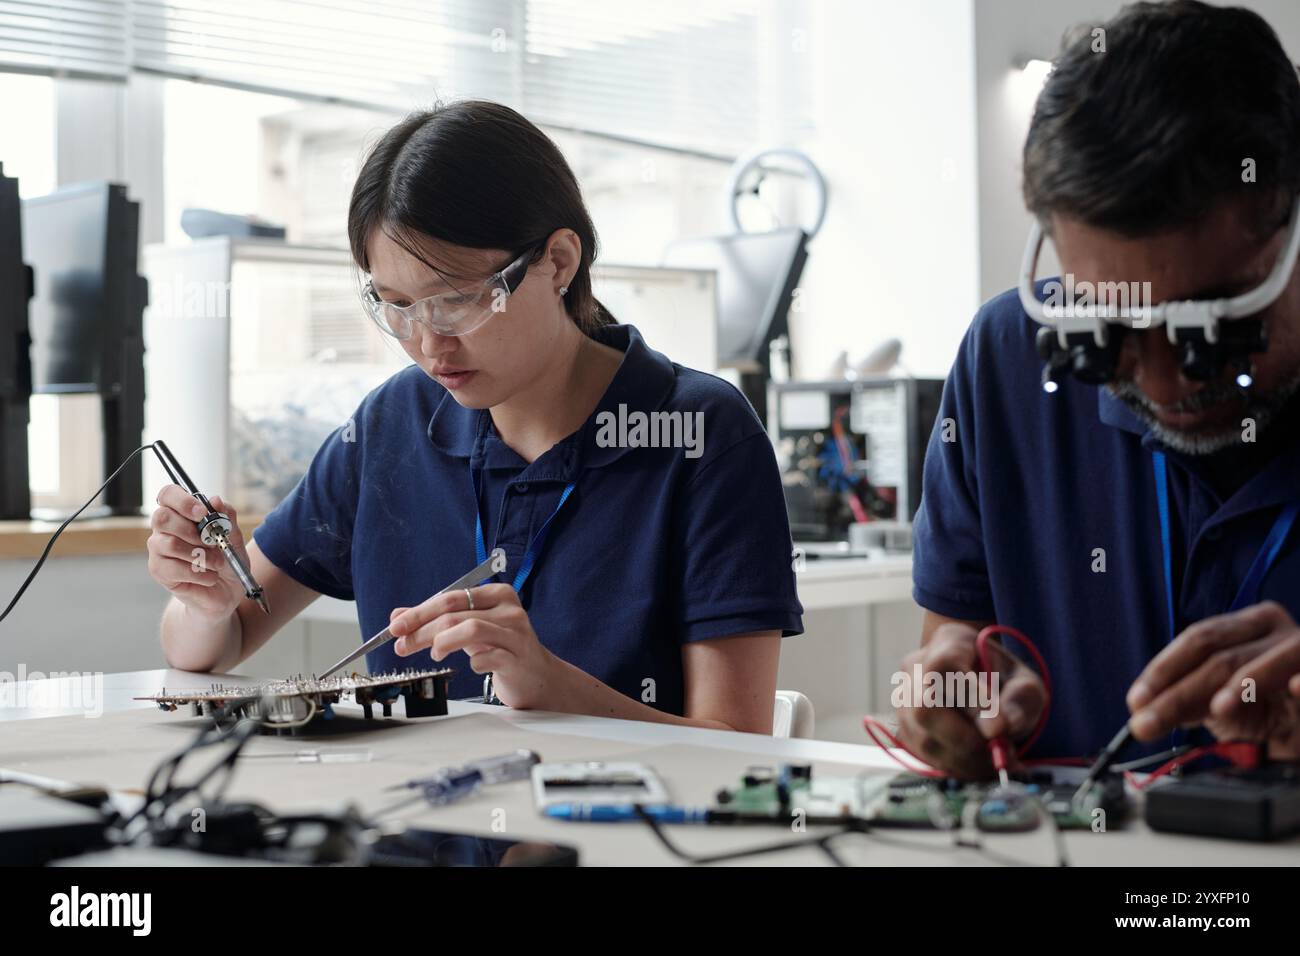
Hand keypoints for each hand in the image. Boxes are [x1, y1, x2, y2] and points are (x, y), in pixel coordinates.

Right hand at [147, 484, 246, 620]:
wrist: (227, 592)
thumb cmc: (228, 560)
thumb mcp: (234, 537)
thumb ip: (226, 518)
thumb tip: (215, 500)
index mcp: (181, 514)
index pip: (168, 495)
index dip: (182, 500)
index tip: (202, 513)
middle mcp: (165, 530)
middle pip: (162, 517)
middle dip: (191, 530)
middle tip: (212, 542)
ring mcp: (159, 551)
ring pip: (168, 544)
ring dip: (200, 555)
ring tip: (218, 563)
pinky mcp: (159, 571)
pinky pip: (173, 568)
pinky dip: (198, 573)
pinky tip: (210, 577)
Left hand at [388, 584, 560, 708]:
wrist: (536, 675)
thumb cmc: (500, 647)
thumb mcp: (467, 627)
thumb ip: (435, 619)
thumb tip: (398, 616)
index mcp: (497, 594)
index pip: (450, 597)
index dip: (419, 612)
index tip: (396, 626)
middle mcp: (509, 609)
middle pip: (454, 614)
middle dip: (421, 631)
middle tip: (402, 645)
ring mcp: (516, 633)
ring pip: (470, 629)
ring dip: (442, 643)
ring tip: (435, 655)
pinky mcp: (518, 658)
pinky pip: (485, 658)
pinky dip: (472, 663)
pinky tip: (473, 666)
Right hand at [894, 623, 1047, 778]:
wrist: (982, 683)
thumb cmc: (1005, 681)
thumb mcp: (1026, 683)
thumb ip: (1018, 701)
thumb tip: (997, 729)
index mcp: (950, 641)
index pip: (945, 667)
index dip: (968, 701)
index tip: (999, 730)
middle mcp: (916, 666)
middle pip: (924, 708)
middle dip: (965, 740)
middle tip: (999, 754)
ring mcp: (904, 698)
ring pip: (923, 738)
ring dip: (964, 760)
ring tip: (995, 762)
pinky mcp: (904, 728)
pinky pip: (923, 756)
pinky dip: (955, 767)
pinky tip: (979, 765)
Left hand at [1127, 601, 1299, 758]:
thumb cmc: (1268, 712)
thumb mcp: (1221, 704)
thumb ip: (1188, 702)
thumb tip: (1144, 712)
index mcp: (1248, 626)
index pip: (1198, 639)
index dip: (1163, 670)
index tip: (1136, 702)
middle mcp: (1276, 632)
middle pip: (1220, 656)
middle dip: (1179, 694)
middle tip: (1149, 724)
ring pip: (1260, 665)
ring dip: (1236, 688)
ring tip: (1216, 709)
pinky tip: (1296, 687)